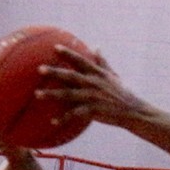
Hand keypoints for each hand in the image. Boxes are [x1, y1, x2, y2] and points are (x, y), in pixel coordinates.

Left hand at [34, 47, 149, 129]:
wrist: (132, 111)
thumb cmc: (122, 93)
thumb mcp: (113, 75)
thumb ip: (102, 62)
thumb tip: (96, 47)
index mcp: (97, 74)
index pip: (81, 60)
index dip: (68, 53)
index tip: (55, 47)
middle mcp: (92, 83)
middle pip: (70, 76)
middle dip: (54, 72)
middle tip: (39, 69)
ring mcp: (92, 97)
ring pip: (68, 95)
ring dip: (52, 94)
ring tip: (37, 94)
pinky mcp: (93, 111)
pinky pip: (74, 115)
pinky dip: (63, 118)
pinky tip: (52, 121)